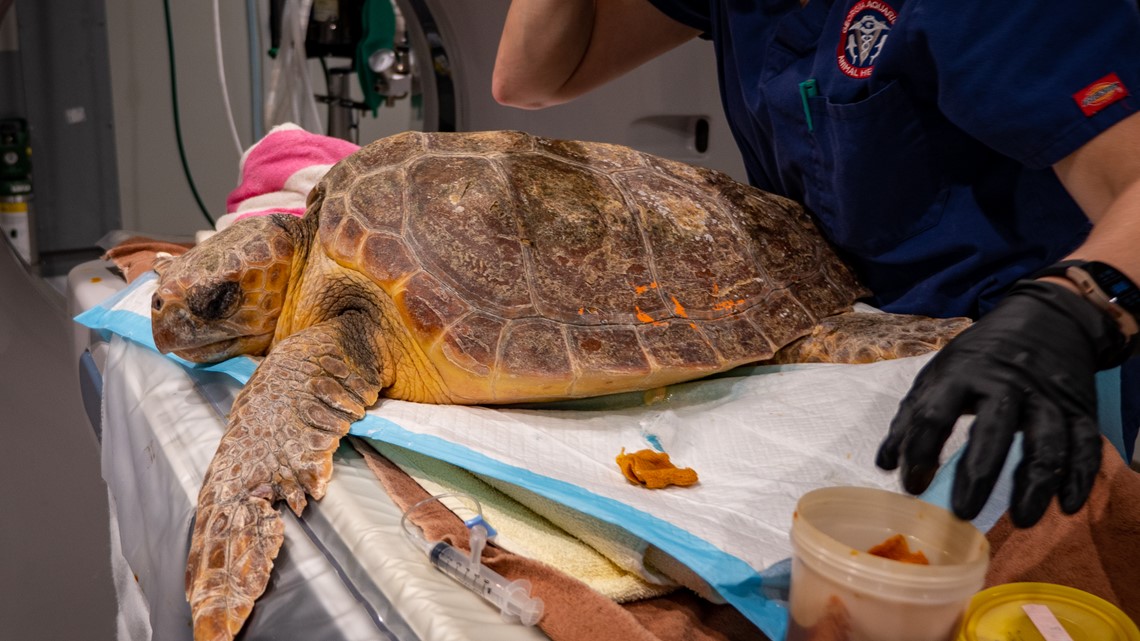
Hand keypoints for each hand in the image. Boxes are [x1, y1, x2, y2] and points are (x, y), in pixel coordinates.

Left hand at [876, 280, 1128, 526]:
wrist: (1046, 318)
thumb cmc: (981, 355)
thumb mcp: (939, 373)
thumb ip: (912, 418)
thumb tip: (886, 465)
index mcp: (962, 373)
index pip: (935, 414)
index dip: (920, 451)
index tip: (913, 486)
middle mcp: (1006, 384)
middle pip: (994, 430)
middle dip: (978, 474)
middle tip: (963, 513)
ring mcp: (1047, 396)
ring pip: (1047, 442)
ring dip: (1035, 484)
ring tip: (1022, 520)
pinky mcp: (1080, 408)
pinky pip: (1085, 445)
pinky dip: (1079, 477)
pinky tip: (1066, 506)